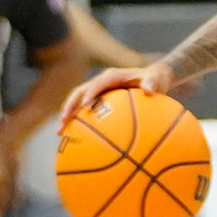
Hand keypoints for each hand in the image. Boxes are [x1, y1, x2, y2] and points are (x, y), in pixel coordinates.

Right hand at [60, 62, 176, 126]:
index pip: (97, 84)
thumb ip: (152, 83)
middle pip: (79, 93)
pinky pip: (85, 111)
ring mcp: (98, 91)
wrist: (153, 78)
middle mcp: (101, 82)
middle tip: (62, 122)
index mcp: (112, 76)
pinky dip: (78, 122)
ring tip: (60, 133)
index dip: (90, 93)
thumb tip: (149, 90)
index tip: (85, 106)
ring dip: (68, 116)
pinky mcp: (99, 100)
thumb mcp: (156, 79)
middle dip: (69, 106)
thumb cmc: (155, 79)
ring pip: (77, 102)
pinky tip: (75, 139)